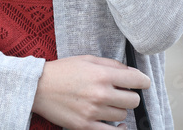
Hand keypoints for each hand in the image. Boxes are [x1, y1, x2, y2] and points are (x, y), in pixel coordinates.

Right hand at [31, 55, 150, 129]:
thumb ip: (112, 65)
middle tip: (121, 93)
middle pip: (133, 101)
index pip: (137, 81)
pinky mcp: (85, 126)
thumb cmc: (63, 71)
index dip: (143, 81)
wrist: (38, 87)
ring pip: (122, 115)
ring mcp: (93, 112)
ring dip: (118, 109)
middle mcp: (100, 94)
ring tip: (107, 103)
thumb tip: (132, 73)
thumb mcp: (88, 59)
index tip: (142, 83)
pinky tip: (116, 123)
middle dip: (130, 96)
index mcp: (102, 75)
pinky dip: (118, 129)